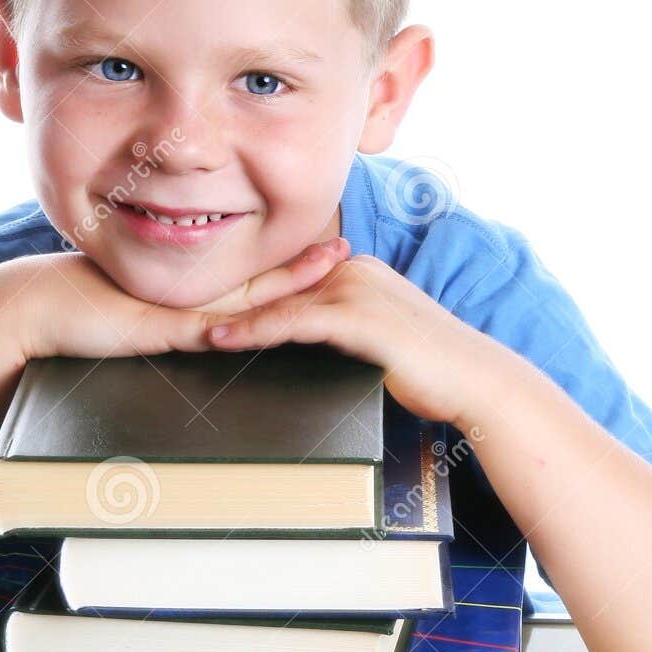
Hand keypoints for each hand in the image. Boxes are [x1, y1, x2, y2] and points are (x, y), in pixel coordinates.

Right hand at [0, 235, 353, 363]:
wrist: (34, 309)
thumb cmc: (77, 316)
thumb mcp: (132, 323)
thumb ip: (165, 329)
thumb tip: (195, 338)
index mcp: (186, 292)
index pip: (248, 280)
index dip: (287, 268)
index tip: (324, 251)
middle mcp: (188, 293)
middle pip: (259, 280)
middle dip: (304, 266)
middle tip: (346, 247)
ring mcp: (177, 306)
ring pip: (247, 295)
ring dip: (290, 280)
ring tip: (330, 262)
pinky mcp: (161, 326)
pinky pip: (212, 326)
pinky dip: (247, 323)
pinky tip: (279, 316)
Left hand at [205, 249, 491, 426]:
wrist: (473, 380)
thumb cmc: (432, 369)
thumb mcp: (378, 340)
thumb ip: (344, 331)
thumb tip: (310, 344)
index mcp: (356, 271)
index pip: (289, 279)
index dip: (245, 292)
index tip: (204, 302)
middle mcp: (353, 271)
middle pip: (277, 283)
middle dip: (229, 297)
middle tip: (178, 306)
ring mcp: (356, 290)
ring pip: (278, 300)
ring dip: (230, 313)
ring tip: (187, 324)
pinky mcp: (358, 318)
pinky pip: (292, 322)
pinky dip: (253, 330)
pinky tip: (223, 339)